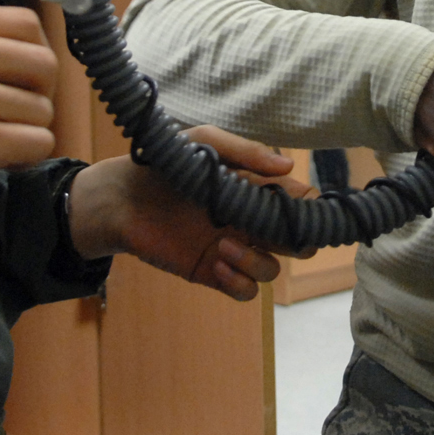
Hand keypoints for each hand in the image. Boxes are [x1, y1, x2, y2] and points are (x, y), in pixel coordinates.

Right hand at [0, 5, 57, 224]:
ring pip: (43, 110)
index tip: (23, 79)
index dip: (35, 54)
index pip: (26, 23)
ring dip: (27, 131)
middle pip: (45, 63)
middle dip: (39, 94)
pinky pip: (37, 143)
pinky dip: (26, 157)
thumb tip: (27, 61)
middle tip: (14, 116)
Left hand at [68, 127, 309, 300]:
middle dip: (296, 241)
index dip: (312, 210)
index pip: (301, 203)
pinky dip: (240, 282)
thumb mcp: (204, 143)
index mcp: (255, 189)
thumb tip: (288, 166)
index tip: (308, 211)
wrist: (121, 198)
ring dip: (257, 262)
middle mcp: (250, 221)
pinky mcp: (211, 271)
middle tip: (273, 232)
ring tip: (224, 245)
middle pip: (297, 242)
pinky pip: (244, 291)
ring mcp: (232, 248)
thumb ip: (245, 151)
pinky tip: (218, 263)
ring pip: (271, 269)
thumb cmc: (164, 164)